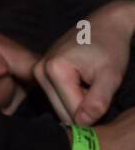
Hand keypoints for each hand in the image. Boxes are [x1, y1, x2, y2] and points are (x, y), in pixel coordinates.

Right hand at [34, 0, 134, 125]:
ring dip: (78, 104)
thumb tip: (82, 124)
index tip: (105, 100)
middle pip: (61, 111)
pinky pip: (57, 97)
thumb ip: (97, 102)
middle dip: (83, 110)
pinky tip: (84, 85)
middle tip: (100, 94)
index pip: (71, 112)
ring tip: (92, 88)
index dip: (93, 114)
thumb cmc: (111, 48)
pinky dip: (72, 97)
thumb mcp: (111, 76)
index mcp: (53, 70)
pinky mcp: (41, 72)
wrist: (106, 25)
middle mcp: (39, 71)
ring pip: (58, 106)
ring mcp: (38, 71)